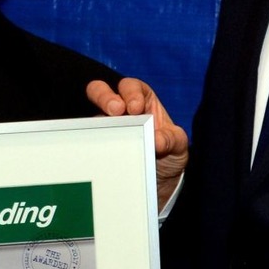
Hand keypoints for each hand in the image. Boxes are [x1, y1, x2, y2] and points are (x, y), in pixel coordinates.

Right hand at [85, 76, 189, 211]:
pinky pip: (90, 142)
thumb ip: (171, 140)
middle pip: (102, 91)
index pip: (132, 87)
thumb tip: (157, 141)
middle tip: (115, 111)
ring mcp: (107, 129)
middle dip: (105, 96)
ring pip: (92, 117)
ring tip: (102, 132)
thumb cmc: (170, 155)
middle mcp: (120, 112)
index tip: (135, 108)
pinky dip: (92, 145)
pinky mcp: (99, 146)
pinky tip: (99, 154)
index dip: (131, 93)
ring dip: (95, 121)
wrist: (160, 181)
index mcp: (142, 101)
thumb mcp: (178, 146)